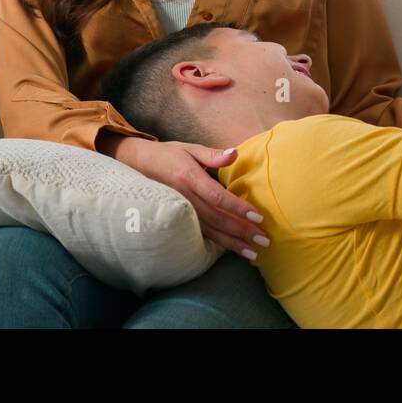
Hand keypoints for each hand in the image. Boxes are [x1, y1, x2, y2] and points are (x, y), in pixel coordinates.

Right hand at [102, 134, 269, 258]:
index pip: (217, 197)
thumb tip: (234, 153)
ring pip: (210, 231)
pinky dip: (219, 244)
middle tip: (265, 240)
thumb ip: (213, 154)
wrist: (137, 165)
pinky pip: (202, 234)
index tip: (258, 216)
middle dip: (242, 231)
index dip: (238, 208)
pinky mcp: (179, 220)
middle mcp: (185, 199)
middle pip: (217, 219)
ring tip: (253, 254)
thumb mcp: (190, 148)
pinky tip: (235, 250)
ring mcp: (181, 212)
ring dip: (233, 243)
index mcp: (189, 178)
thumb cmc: (168, 154)